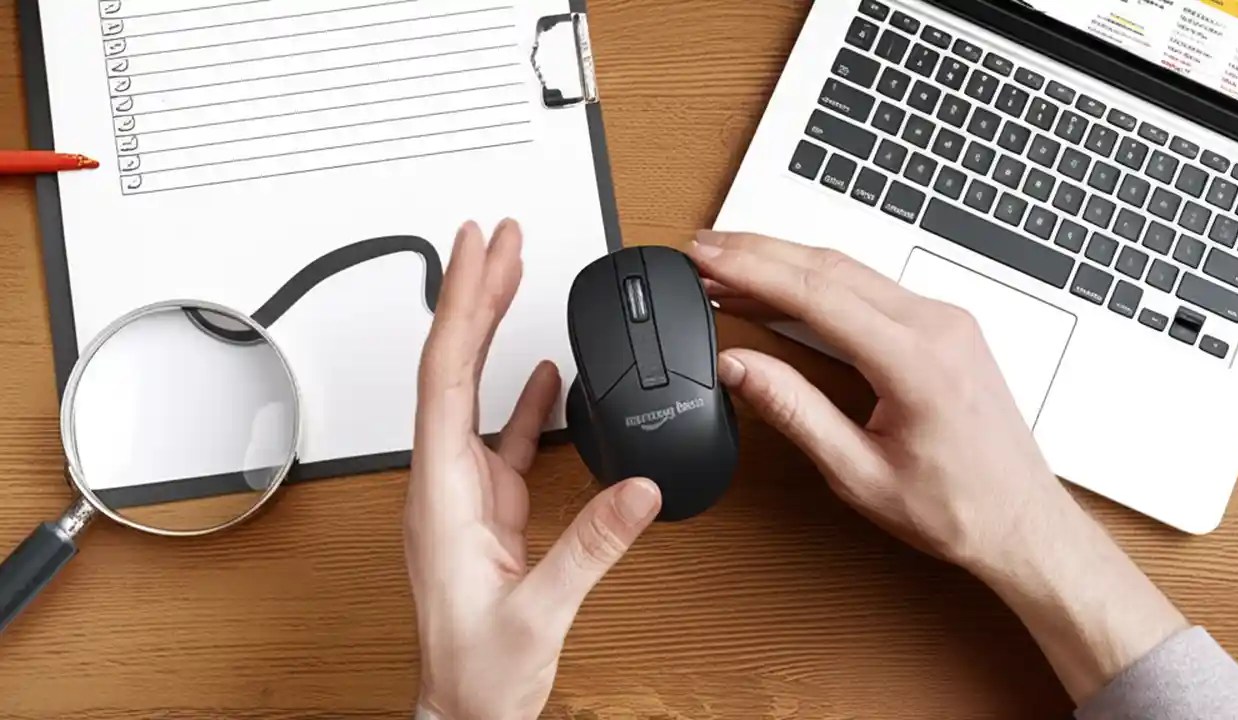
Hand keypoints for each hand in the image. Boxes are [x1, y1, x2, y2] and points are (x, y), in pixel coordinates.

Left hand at [404, 220, 662, 719]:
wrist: (464, 711)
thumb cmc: (478, 672)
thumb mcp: (539, 614)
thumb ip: (590, 548)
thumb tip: (638, 488)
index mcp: (443, 495)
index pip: (445, 377)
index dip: (462, 306)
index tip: (478, 252)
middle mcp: (445, 481)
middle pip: (453, 365)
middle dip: (474, 293)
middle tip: (497, 237)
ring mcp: (466, 492)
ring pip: (473, 390)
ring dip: (492, 331)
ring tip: (514, 278)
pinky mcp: (489, 509)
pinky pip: (501, 434)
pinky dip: (521, 394)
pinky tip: (541, 368)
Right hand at [689, 230, 1185, 703]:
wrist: (1022, 522)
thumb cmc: (958, 507)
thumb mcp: (859, 473)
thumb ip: (794, 411)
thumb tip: (739, 367)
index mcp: (916, 360)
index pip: (816, 293)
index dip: (751, 270)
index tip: (706, 258)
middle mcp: (937, 325)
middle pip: (829, 265)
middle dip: (758, 253)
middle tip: (703, 251)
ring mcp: (945, 320)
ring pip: (849, 269)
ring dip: (785, 263)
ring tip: (729, 267)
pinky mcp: (943, 327)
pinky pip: (869, 286)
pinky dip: (817, 281)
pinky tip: (784, 289)